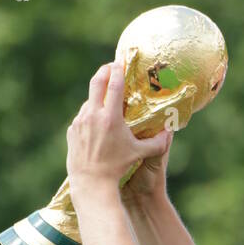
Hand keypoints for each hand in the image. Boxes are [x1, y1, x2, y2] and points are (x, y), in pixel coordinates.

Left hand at [66, 62, 170, 195]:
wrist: (91, 181)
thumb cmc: (117, 167)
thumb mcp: (139, 154)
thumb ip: (157, 143)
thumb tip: (170, 132)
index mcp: (110, 117)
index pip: (114, 85)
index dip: (118, 70)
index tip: (120, 62)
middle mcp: (93, 114)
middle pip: (97, 82)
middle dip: (104, 71)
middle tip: (111, 66)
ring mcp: (80, 121)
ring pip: (89, 100)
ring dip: (98, 96)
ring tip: (106, 98)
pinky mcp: (72, 130)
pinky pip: (82, 116)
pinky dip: (90, 114)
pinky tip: (97, 121)